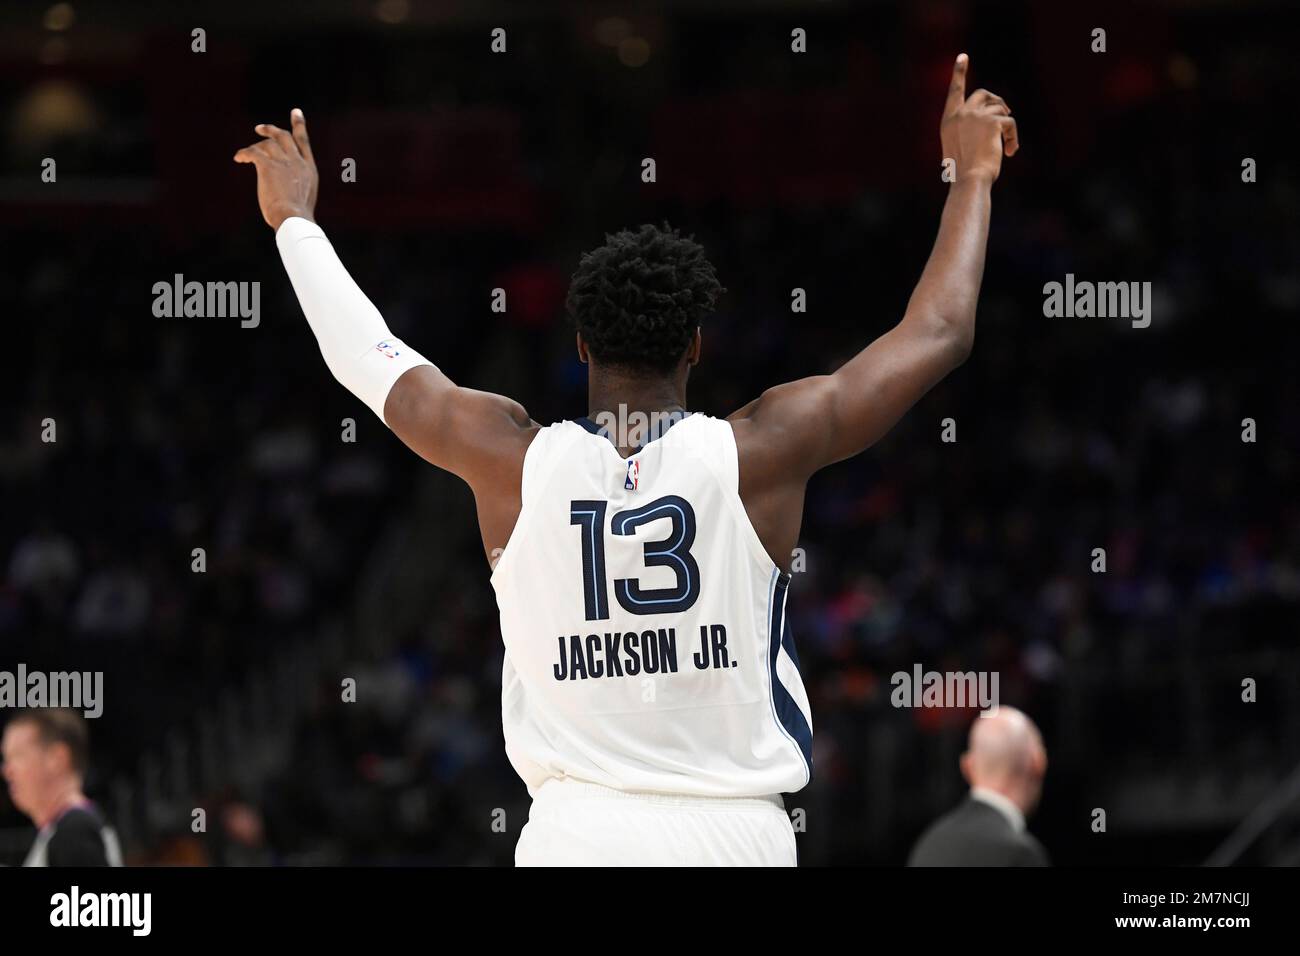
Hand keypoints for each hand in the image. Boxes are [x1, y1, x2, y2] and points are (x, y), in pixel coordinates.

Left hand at [233, 108, 318, 230]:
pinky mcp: (268, 166)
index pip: (304, 142)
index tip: (296, 112)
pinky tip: (239, 158)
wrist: (294, 218)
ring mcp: (284, 162)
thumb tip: (287, 192)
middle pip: (284, 136)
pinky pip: (253, 152)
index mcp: (309, 169)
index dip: (299, 125)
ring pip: (267, 143)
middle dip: (271, 129)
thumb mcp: (304, 198)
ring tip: (245, 153)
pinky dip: (244, 153)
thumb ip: (297, 187)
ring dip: (255, 145)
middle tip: (259, 128)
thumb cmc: (298, 217)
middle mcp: (297, 161)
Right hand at [939, 54, 1018, 184]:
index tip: (962, 57)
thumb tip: (994, 118)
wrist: (970, 180)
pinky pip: (1010, 123)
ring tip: (1007, 145)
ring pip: (1000, 109)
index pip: (955, 92)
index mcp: (948, 121)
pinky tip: (1011, 151)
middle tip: (1006, 114)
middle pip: (983, 94)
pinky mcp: (992, 121)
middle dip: (996, 101)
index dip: (959, 73)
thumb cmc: (965, 172)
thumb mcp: (959, 148)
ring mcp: (975, 116)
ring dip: (1006, 125)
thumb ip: (969, 130)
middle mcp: (960, 114)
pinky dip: (1013, 136)